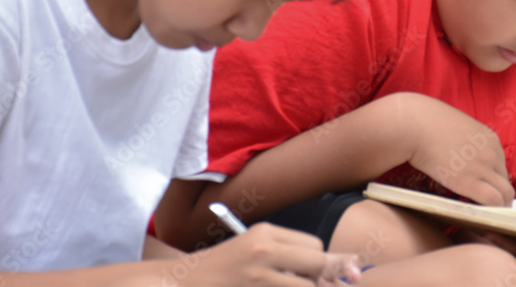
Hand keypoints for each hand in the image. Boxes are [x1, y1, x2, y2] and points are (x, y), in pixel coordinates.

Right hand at [189, 222, 362, 285]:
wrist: (184, 282)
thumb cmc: (222, 269)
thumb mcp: (252, 249)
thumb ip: (286, 253)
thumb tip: (331, 266)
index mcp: (265, 233)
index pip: (315, 245)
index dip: (318, 263)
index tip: (313, 274)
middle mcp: (263, 251)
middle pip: (318, 264)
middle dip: (322, 278)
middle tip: (310, 283)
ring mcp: (257, 277)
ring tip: (281, 284)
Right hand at [403, 95, 514, 205]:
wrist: (415, 125)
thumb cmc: (427, 123)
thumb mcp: (457, 128)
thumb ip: (466, 142)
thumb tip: (460, 156)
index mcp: (490, 139)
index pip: (501, 167)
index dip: (492, 181)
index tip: (483, 189)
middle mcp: (492, 153)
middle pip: (505, 181)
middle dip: (498, 195)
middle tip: (486, 207)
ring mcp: (483, 167)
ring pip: (505, 194)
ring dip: (498, 207)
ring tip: (485, 216)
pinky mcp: (469, 181)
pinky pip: (492, 201)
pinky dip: (491, 212)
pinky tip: (481, 216)